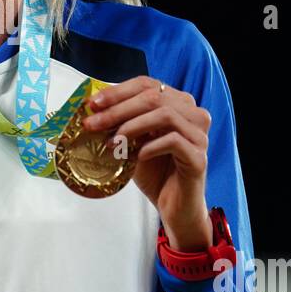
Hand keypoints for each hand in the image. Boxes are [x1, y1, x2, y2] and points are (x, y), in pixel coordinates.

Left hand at [82, 77, 212, 251]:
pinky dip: (150, 146)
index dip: (118, 91)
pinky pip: (174, 141)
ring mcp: (199, 135)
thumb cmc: (155, 172)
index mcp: (177, 104)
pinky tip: (136, 157)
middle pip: (154, 97)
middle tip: (92, 124)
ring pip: (165, 115)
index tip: (92, 104)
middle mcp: (193, 114)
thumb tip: (91, 109)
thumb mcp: (133, 142)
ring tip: (112, 143)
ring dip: (132, 127)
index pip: (147, 85)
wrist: (174, 207)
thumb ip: (120, 123)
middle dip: (117, 110)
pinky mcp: (199, 157)